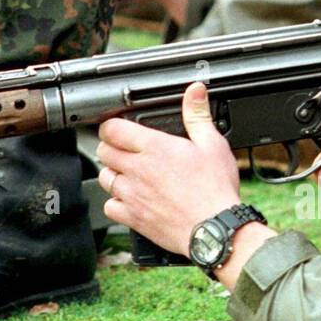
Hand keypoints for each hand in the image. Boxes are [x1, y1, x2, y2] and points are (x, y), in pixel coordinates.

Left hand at [97, 82, 242, 255]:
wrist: (214, 229)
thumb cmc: (215, 189)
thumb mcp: (212, 145)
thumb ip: (197, 115)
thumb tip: (195, 90)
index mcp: (154, 148)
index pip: (113, 129)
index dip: (112, 126)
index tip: (118, 128)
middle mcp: (137, 170)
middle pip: (105, 151)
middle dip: (112, 147)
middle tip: (126, 149)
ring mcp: (132, 195)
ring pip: (105, 178)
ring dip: (113, 173)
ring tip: (129, 173)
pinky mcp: (133, 217)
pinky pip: (109, 206)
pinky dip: (116, 202)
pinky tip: (130, 199)